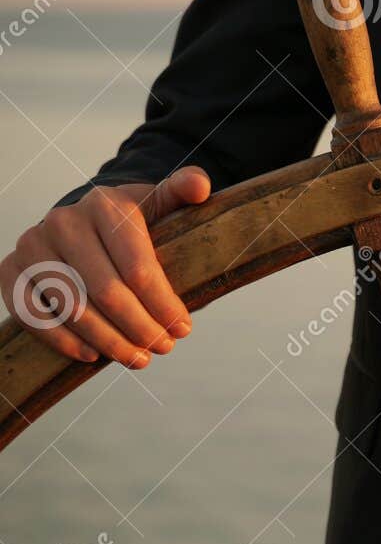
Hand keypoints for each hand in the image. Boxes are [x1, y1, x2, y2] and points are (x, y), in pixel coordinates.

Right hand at [0, 167, 210, 368]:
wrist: (84, 222)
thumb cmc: (131, 221)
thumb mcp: (160, 201)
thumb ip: (184, 189)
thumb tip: (200, 185)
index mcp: (106, 204)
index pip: (138, 267)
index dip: (164, 304)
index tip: (184, 328)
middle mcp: (64, 221)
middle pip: (107, 292)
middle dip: (140, 327)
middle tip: (164, 348)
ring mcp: (33, 245)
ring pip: (73, 308)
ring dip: (108, 341)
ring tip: (138, 358)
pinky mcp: (11, 269)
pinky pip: (31, 315)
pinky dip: (62, 340)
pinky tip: (92, 355)